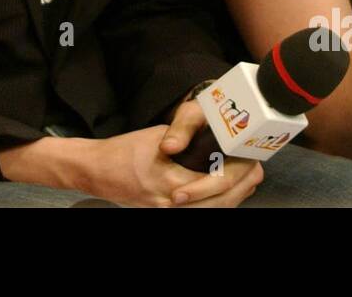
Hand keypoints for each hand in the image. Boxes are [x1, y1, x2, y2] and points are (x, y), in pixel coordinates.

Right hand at [79, 117, 259, 207]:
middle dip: (242, 188)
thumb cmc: (123, 151)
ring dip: (232, 198)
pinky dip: (214, 204)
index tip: (249, 159)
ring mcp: (167, 211)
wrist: (96, 170)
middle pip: (220, 203)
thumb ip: (187, 141)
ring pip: (211, 211)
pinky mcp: (163, 212)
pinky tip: (224, 194)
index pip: (218, 182)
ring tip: (247, 182)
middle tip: (256, 171)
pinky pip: (198, 212)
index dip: (239, 173)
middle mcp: (172, 202)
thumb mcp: (158, 138)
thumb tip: (214, 138)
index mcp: (172, 180)